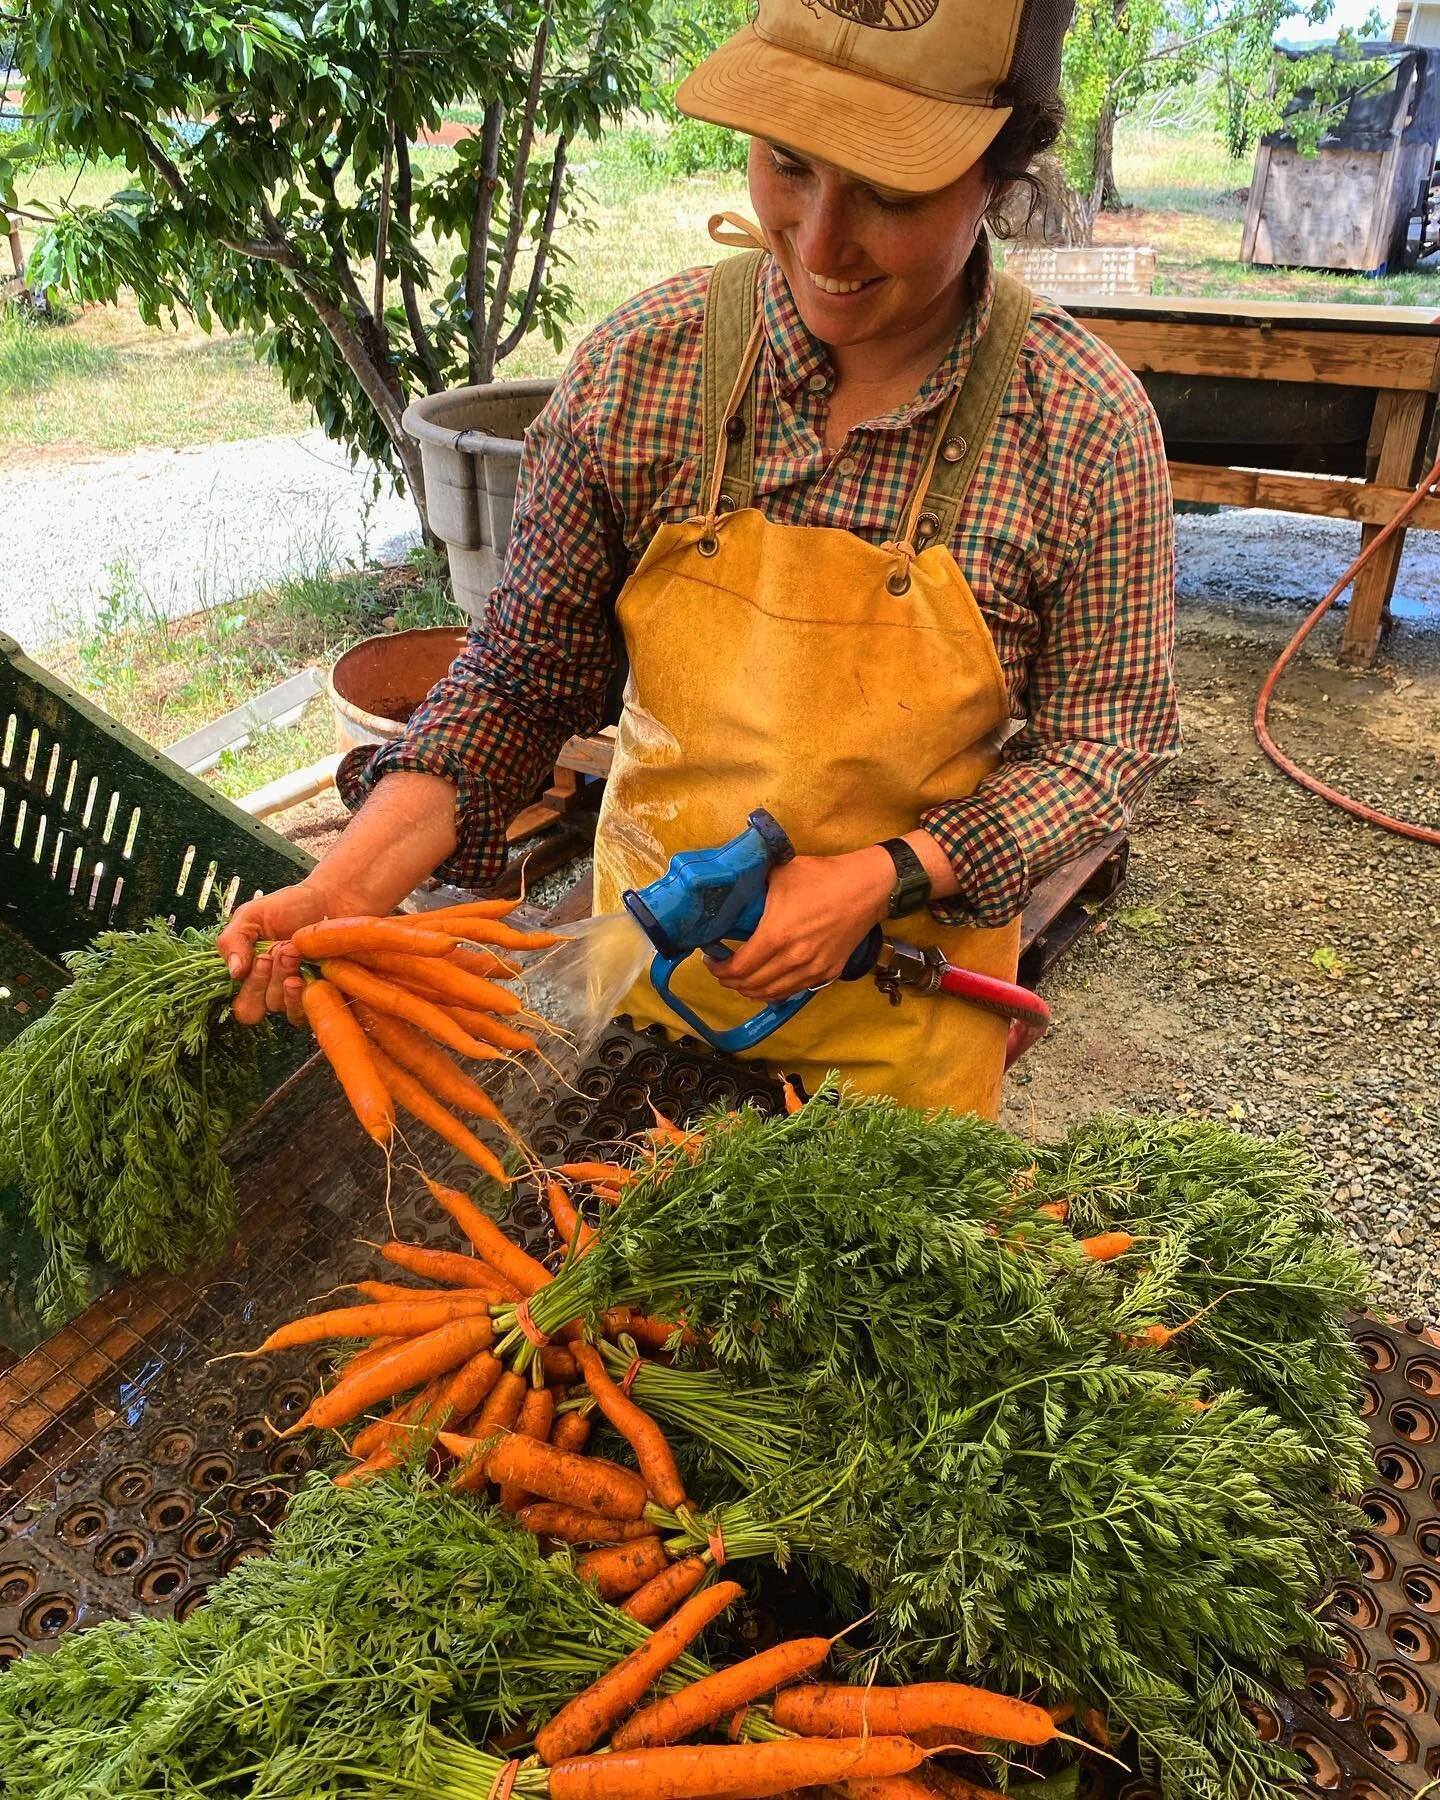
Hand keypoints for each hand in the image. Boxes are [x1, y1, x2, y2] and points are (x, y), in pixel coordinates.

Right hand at [217, 877, 362, 1027]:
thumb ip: (233, 940)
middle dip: (272, 980)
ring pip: (288, 1011)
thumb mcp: (253, 915)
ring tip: (300, 954)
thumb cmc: (293, 905)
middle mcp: (277, 990)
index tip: (263, 958)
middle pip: (265, 1008)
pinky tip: (317, 972)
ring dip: (291, 985)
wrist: (335, 897)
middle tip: (285, 950)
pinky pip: (316, 1012)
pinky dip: (313, 994)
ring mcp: (304, 997)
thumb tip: (234, 972)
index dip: (251, 988)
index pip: (245, 1005)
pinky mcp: (329, 997)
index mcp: (255, 977)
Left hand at [707, 847, 894, 1003]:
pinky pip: (794, 991)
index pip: (739, 967)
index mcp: (777, 935)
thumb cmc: (823, 876)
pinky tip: (767, 983)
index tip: (711, 961)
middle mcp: (793, 959)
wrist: (867, 888)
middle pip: (752, 985)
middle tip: (722, 971)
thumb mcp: (781, 873)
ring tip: (741, 980)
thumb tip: (731, 887)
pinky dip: (775, 991)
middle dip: (731, 982)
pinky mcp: (828, 972)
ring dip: (751, 991)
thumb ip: (754, 886)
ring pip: (772, 993)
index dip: (719, 969)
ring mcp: (813, 969)